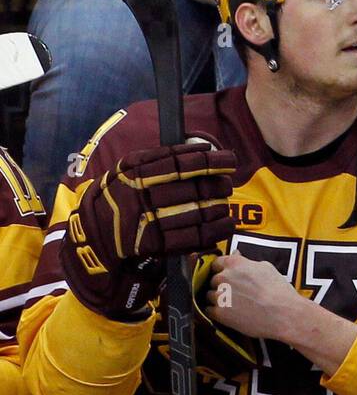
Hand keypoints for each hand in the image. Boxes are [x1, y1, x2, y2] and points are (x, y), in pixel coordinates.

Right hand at [61, 141, 235, 317]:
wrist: (91, 238)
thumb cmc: (115, 199)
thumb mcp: (125, 171)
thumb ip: (157, 160)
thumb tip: (200, 150)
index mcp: (134, 172)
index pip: (179, 163)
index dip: (208, 161)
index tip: (228, 160)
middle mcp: (140, 195)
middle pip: (190, 188)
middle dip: (216, 185)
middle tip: (228, 184)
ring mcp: (146, 221)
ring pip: (193, 213)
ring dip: (217, 208)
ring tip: (227, 204)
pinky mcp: (151, 244)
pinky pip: (189, 238)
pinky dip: (212, 232)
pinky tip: (226, 225)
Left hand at [205, 253, 356, 373]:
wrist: (283, 313)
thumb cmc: (278, 290)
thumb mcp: (266, 268)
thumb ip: (246, 262)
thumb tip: (236, 254)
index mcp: (234, 263)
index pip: (216, 263)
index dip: (221, 270)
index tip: (226, 276)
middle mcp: (223, 277)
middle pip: (213, 280)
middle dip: (221, 286)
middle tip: (235, 293)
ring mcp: (219, 296)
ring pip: (209, 296)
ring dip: (218, 299)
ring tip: (234, 305)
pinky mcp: (219, 313)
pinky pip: (209, 310)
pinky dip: (217, 312)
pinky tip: (230, 314)